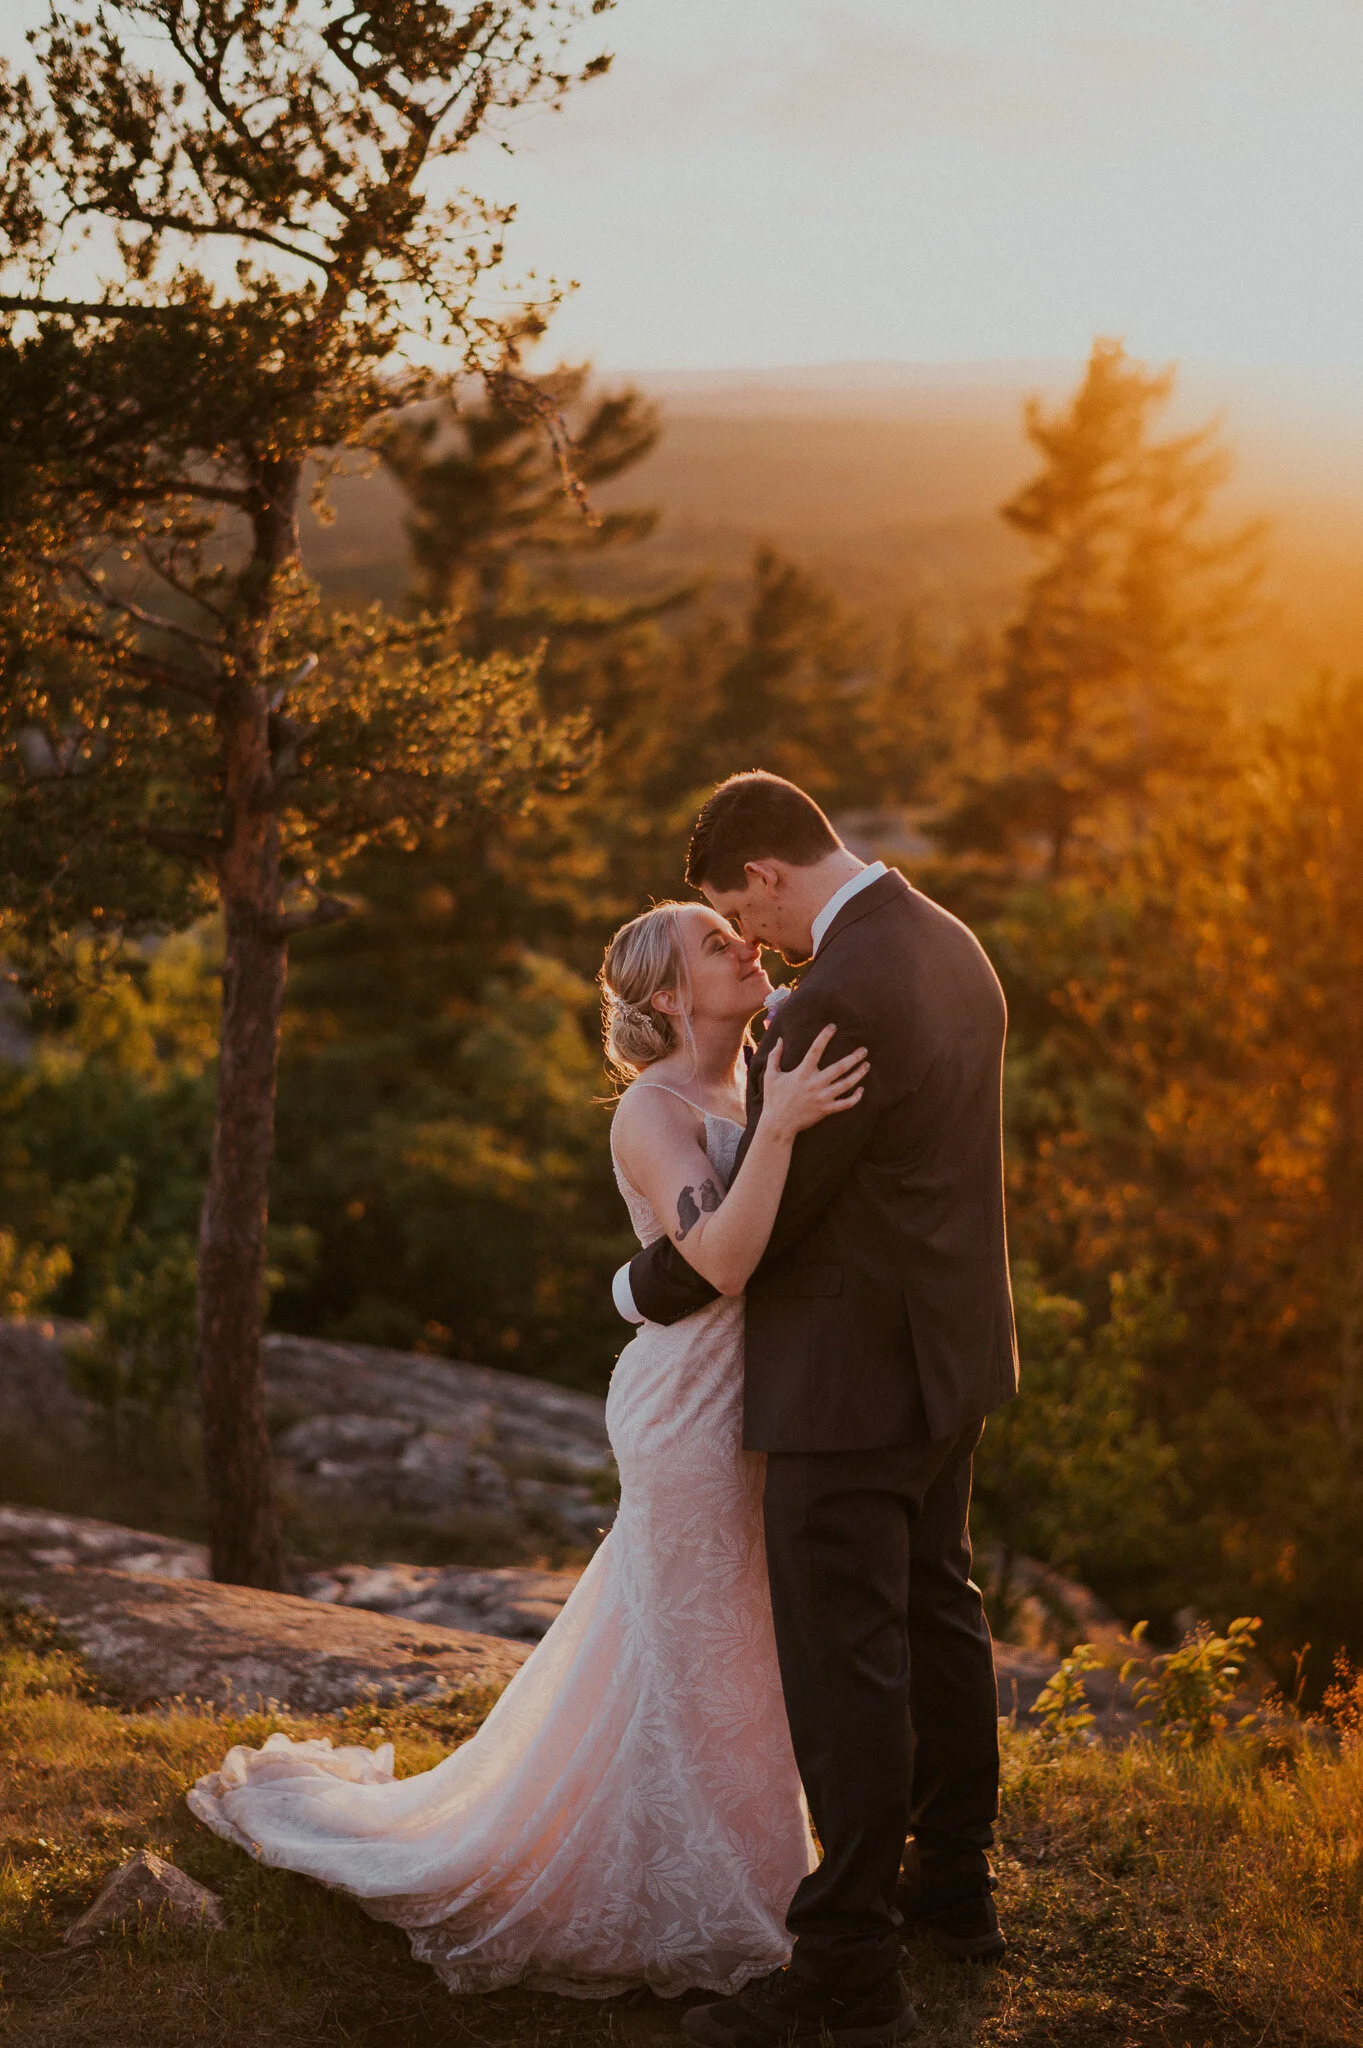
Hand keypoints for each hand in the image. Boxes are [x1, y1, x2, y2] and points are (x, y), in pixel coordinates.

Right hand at [759, 1024, 868, 1143]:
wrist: (778, 1124)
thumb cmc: (773, 1098)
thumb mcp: (770, 1075)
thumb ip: (775, 1056)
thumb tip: (779, 1040)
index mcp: (802, 1073)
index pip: (815, 1050)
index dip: (824, 1037)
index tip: (833, 1027)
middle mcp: (814, 1084)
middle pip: (840, 1067)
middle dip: (854, 1057)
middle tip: (864, 1050)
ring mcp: (822, 1098)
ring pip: (846, 1084)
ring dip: (859, 1074)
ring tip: (866, 1065)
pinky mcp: (826, 1110)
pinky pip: (846, 1104)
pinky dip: (856, 1097)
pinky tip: (862, 1089)